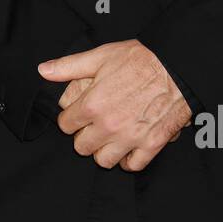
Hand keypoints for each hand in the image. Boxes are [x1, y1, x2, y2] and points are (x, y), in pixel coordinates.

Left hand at [38, 39, 191, 171]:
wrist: (179, 67)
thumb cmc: (141, 59)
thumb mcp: (101, 56)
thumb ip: (69, 66)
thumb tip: (43, 70)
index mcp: (93, 104)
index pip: (65, 125)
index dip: (70, 118)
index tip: (78, 114)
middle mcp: (109, 125)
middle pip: (82, 147)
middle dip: (85, 136)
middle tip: (94, 126)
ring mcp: (130, 138)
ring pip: (104, 161)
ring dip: (104, 151)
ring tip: (109, 138)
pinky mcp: (151, 144)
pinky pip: (133, 165)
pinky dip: (129, 160)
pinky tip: (128, 147)